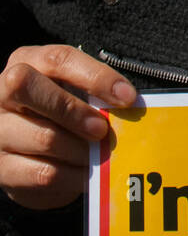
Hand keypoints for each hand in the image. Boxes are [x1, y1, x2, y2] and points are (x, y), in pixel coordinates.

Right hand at [0, 45, 136, 209]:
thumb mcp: (73, 90)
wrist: (27, 149)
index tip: (127, 97)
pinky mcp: (1, 169)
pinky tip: (87, 173)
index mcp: (26, 62)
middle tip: (102, 130)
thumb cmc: (59, 109)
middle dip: (75, 111)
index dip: (96, 77)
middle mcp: (1, 92)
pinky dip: (73, 176)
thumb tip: (127, 105)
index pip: (59, 60)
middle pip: (31, 89)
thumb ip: (93, 92)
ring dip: (80, 150)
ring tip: (99, 154)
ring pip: (43, 137)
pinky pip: (42, 174)